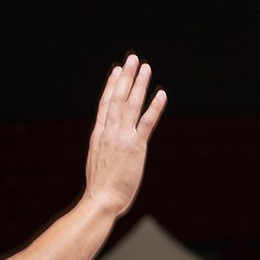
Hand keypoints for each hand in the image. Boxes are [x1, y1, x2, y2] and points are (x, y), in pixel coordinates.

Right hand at [84, 55, 166, 215]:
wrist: (100, 200)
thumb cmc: (100, 189)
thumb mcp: (98, 162)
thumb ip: (105, 149)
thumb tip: (109, 147)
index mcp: (98, 134)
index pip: (105, 104)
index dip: (112, 85)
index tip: (116, 70)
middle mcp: (109, 132)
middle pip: (117, 98)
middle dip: (125, 77)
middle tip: (132, 58)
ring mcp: (122, 138)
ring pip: (131, 105)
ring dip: (139, 85)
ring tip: (145, 67)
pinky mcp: (135, 147)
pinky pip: (146, 123)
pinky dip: (154, 107)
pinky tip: (161, 94)